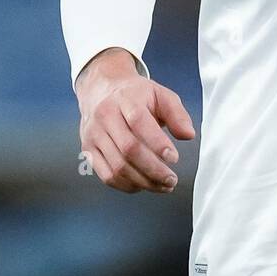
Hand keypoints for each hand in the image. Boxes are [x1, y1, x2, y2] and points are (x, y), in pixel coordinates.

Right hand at [76, 47, 195, 193]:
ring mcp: (94, 135)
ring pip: (117, 166)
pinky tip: (143, 185)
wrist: (101, 89)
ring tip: (163, 186)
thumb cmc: (136, 95)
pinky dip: (126, 185)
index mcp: (125, 99)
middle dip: (153, 169)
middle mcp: (105, 116)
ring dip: (143, 181)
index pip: (139, 122)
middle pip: (128, 149)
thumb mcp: (160, 95)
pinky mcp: (88, 150)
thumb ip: (177, 114)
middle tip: (172, 179)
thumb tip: (188, 135)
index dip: (157, 143)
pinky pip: (106, 175)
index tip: (174, 158)